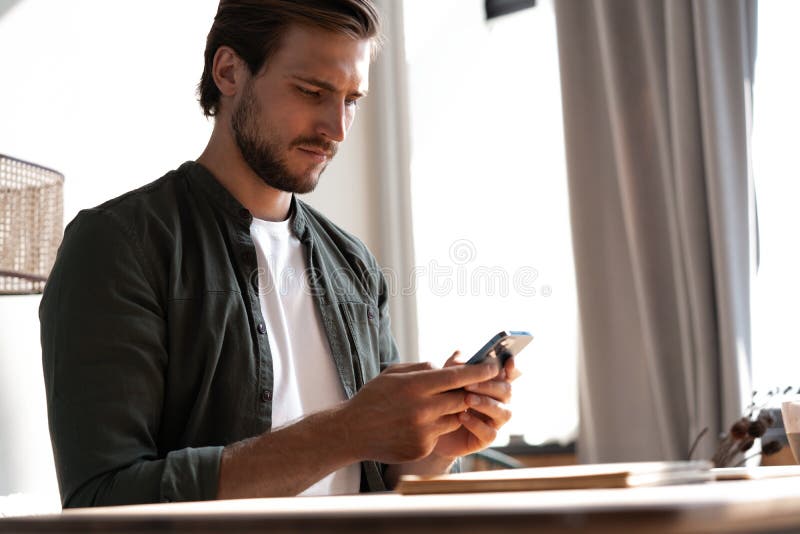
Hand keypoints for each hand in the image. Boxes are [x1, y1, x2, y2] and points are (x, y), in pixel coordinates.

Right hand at [341, 358, 499, 463]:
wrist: (353, 431)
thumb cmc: (373, 398)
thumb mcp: (394, 373)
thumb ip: (423, 368)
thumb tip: (447, 367)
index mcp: (415, 385)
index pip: (457, 376)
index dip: (479, 371)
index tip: (494, 367)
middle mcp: (422, 408)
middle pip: (461, 397)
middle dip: (467, 392)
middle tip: (467, 387)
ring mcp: (423, 431)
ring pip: (455, 417)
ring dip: (451, 411)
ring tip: (432, 407)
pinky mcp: (422, 447)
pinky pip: (440, 434)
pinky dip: (435, 428)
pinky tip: (414, 425)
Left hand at [430, 350, 519, 459]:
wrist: (432, 427)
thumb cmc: (445, 398)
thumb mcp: (448, 380)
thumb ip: (454, 366)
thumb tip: (460, 356)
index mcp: (494, 384)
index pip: (509, 374)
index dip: (512, 368)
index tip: (509, 361)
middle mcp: (499, 402)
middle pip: (507, 391)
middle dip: (488, 386)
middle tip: (468, 384)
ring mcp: (495, 421)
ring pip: (504, 412)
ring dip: (486, 404)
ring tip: (467, 399)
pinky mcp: (486, 438)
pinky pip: (489, 433)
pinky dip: (476, 424)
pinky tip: (462, 417)